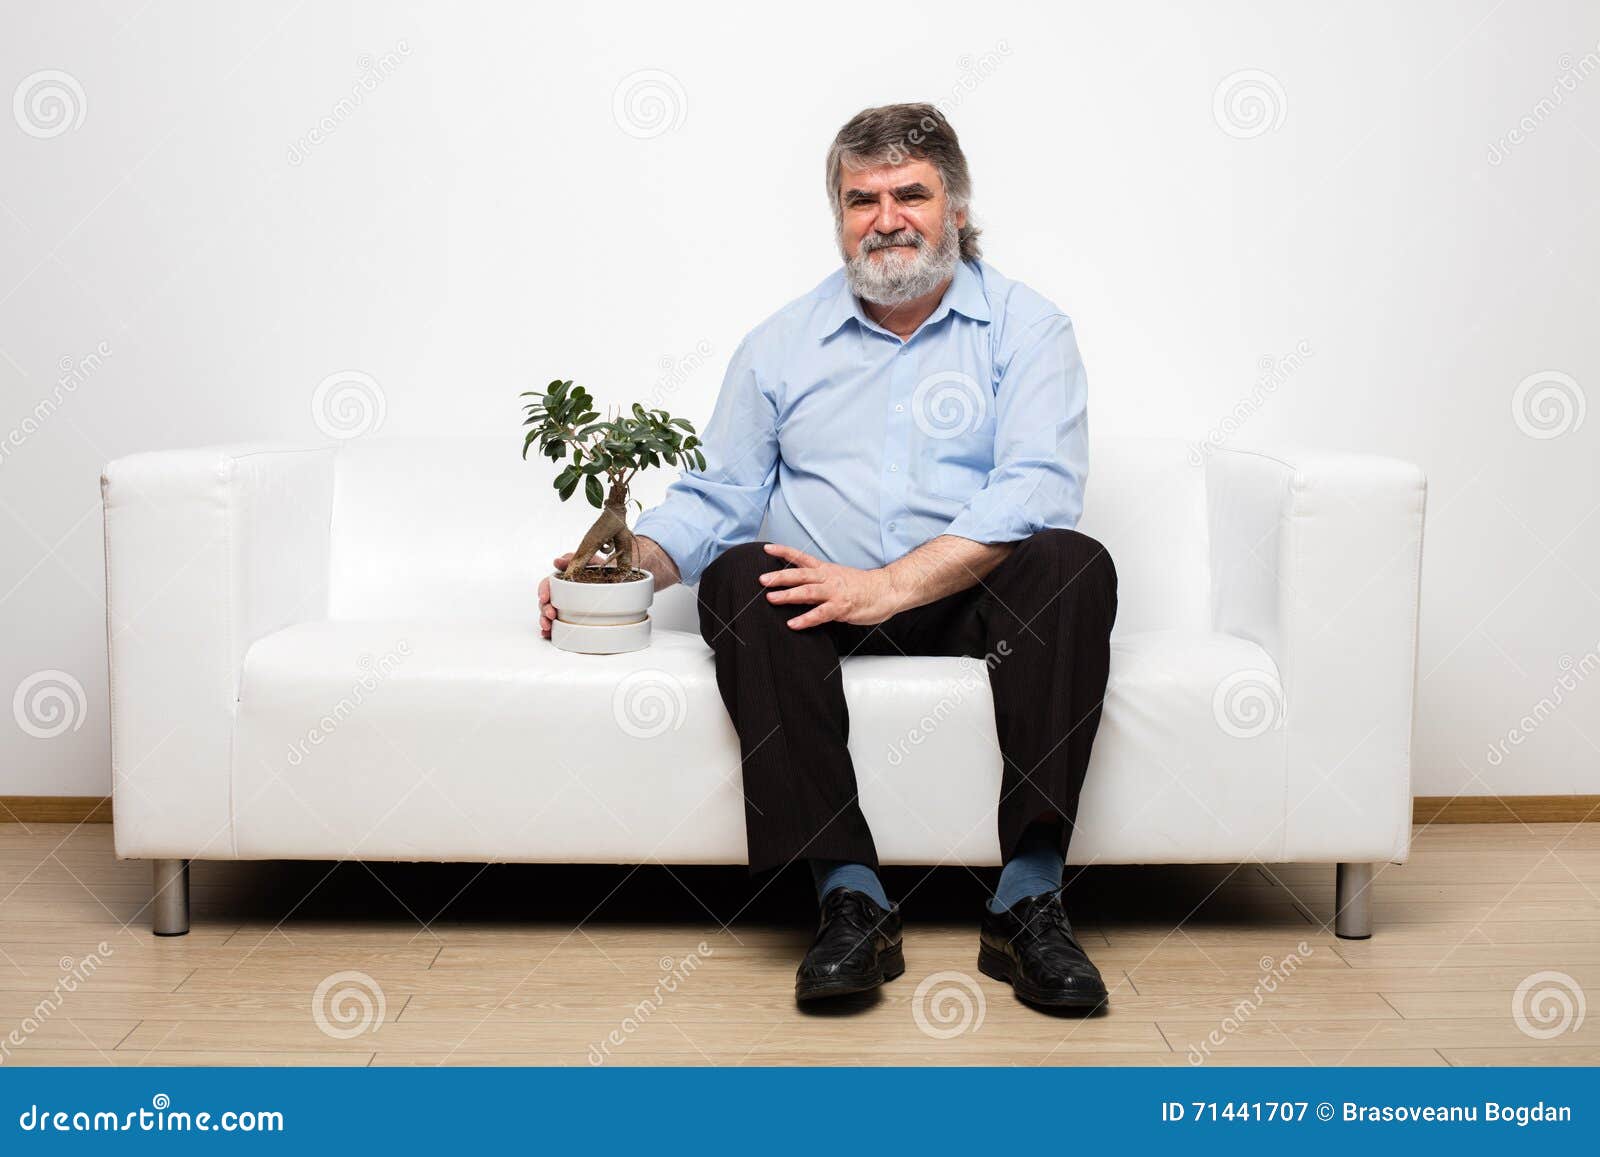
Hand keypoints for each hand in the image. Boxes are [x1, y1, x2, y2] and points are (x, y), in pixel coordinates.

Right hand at [538, 551, 601, 638]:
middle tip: (551, 614)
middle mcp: (560, 594)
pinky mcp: (570, 618)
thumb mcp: (589, 561)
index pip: (546, 585)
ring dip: (545, 620)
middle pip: (545, 602)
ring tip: (548, 626)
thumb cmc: (602, 570)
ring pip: (548, 614)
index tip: (544, 598)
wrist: (620, 581)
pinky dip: (550, 630)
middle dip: (544, 609)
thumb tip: (557, 561)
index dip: (543, 591)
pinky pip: (557, 625)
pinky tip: (548, 634)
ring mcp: (564, 607)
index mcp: (561, 580)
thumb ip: (572, 559)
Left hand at [758, 542, 900, 628]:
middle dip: (779, 577)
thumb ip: (817, 583)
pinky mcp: (841, 607)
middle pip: (800, 575)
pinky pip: (820, 614)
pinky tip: (793, 624)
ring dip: (788, 595)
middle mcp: (828, 578)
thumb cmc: (862, 586)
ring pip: (808, 592)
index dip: (784, 552)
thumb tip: (797, 589)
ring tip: (771, 598)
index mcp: (826, 570)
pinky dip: (805, 619)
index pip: (801, 557)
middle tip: (762, 580)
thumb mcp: (838, 578)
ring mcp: (834, 592)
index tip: (767, 548)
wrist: (886, 590)